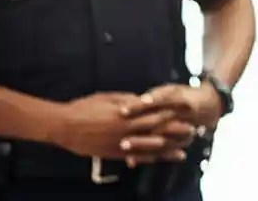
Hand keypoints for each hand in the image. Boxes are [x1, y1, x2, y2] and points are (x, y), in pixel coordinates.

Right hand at [48, 92, 177, 159]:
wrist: (63, 125)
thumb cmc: (84, 107)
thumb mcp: (108, 97)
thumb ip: (127, 100)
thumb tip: (142, 100)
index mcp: (127, 113)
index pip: (156, 113)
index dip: (173, 114)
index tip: (187, 113)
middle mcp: (127, 129)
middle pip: (157, 131)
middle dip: (177, 132)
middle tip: (194, 133)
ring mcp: (120, 143)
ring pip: (149, 148)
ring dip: (168, 150)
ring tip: (183, 152)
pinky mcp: (112, 153)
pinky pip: (134, 157)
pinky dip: (148, 159)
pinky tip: (160, 161)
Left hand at [115, 83, 222, 164]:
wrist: (208, 107)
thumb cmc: (181, 96)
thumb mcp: (171, 90)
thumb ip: (154, 96)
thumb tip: (132, 101)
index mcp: (181, 100)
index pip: (159, 101)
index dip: (141, 105)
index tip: (122, 109)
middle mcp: (184, 116)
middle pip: (159, 122)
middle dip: (140, 128)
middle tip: (119, 130)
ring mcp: (185, 131)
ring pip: (161, 140)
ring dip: (142, 145)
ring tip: (123, 146)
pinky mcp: (183, 142)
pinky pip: (163, 152)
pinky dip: (147, 157)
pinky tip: (131, 161)